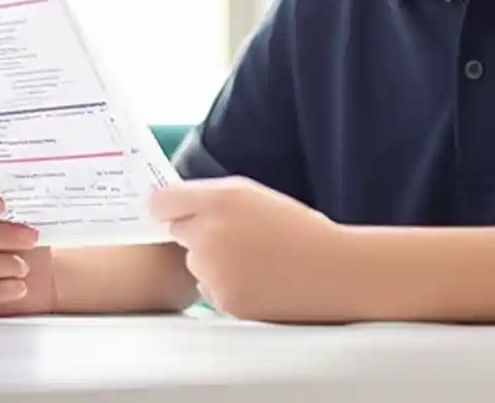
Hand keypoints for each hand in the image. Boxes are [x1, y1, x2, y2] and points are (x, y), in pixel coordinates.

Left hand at [148, 177, 353, 321]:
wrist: (333, 271)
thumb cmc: (297, 229)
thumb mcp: (254, 194)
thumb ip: (210, 196)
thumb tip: (166, 202)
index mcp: (219, 200)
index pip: (161, 201)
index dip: (169, 206)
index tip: (175, 210)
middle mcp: (209, 233)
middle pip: (177, 232)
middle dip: (197, 233)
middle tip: (236, 236)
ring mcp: (214, 270)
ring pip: (193, 263)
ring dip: (211, 262)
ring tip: (253, 260)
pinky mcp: (223, 300)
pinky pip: (208, 289)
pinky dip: (225, 286)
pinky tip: (256, 280)